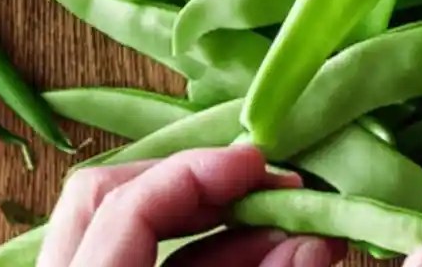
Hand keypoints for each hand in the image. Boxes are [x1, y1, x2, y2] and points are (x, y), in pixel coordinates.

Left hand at [38, 144, 346, 266]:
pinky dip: (196, 257)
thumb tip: (317, 239)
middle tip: (264, 187)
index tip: (263, 165)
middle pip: (104, 198)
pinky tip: (262, 259)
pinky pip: (134, 265)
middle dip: (190, 182)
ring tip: (284, 230)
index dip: (195, 175)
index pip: (123, 209)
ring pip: (122, 231)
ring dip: (205, 222)